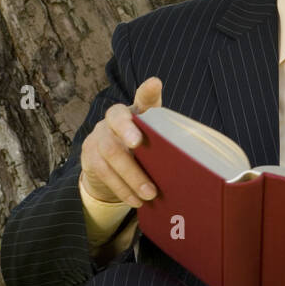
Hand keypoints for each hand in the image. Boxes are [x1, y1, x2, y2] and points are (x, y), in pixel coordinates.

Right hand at [79, 76, 162, 207]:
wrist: (107, 166)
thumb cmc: (139, 150)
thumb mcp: (154, 142)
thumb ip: (168, 139)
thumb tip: (195, 150)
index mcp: (135, 111)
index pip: (142, 97)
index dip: (147, 91)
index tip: (155, 84)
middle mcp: (113, 119)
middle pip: (118, 122)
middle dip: (129, 134)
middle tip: (139, 146)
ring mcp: (98, 136)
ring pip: (109, 151)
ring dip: (131, 175)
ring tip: (150, 194)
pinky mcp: (89, 156)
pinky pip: (103, 172)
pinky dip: (121, 188)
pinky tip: (136, 200)